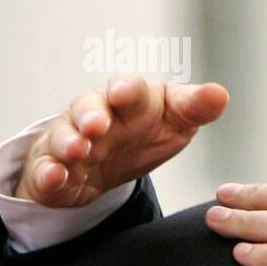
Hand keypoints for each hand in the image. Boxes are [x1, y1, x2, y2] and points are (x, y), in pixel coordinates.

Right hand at [14, 75, 228, 206]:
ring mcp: (71, 139)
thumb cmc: (144, 131)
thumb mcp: (176, 120)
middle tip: (97, 124)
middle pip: (89, 106)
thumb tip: (219, 94)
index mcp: (130, 99)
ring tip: (77, 150)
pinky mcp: (54, 168)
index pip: (130, 88)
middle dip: (91, 113)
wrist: (108, 162)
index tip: (125, 92)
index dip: (127, 89)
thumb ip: (195, 108)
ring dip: (69, 142)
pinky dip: (49, 173)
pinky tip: (55, 177)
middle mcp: (96, 113)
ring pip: (64, 136)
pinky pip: (46, 169)